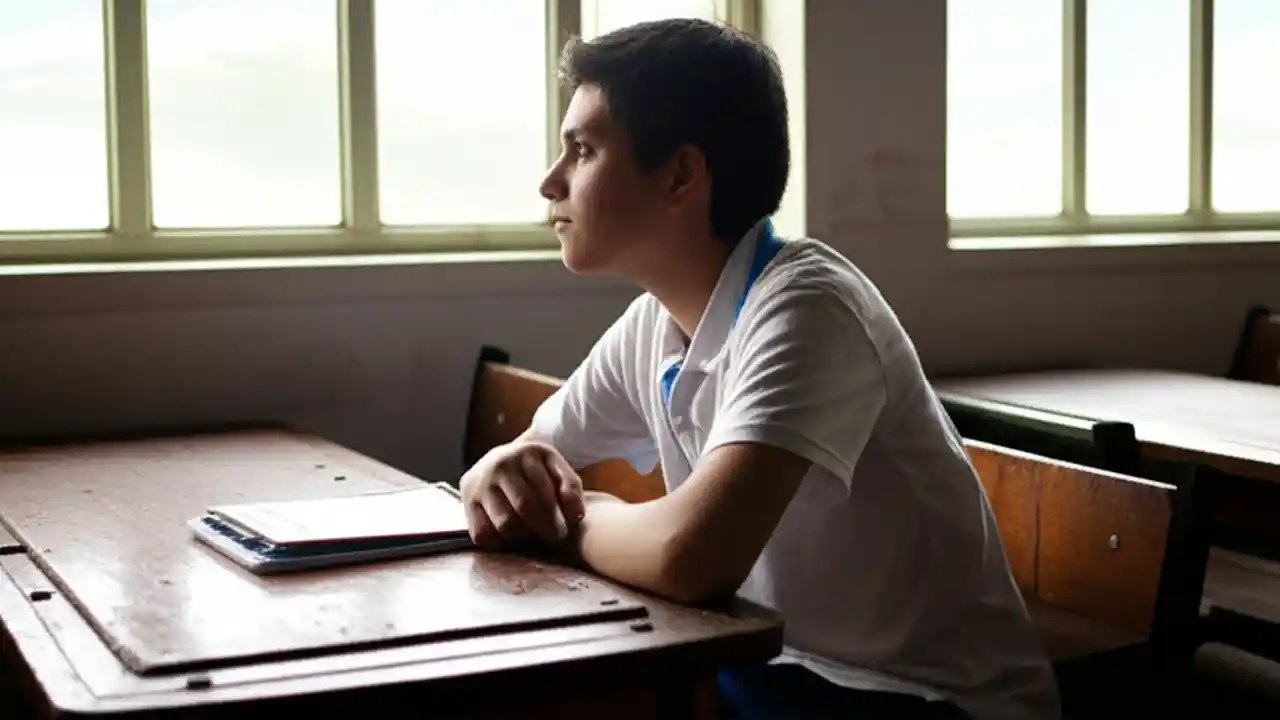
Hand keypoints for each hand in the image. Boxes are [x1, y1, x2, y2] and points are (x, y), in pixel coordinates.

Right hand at [459, 440, 585, 549]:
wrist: (502, 460)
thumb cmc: (536, 470)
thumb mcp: (557, 468)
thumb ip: (571, 488)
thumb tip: (576, 517)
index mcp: (526, 453)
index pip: (545, 494)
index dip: (558, 517)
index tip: (566, 530)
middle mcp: (499, 464)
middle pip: (524, 509)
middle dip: (544, 529)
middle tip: (554, 538)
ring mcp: (479, 482)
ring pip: (505, 524)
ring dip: (524, 536)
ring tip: (534, 534)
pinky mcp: (467, 501)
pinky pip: (483, 534)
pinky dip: (500, 541)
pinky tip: (513, 535)